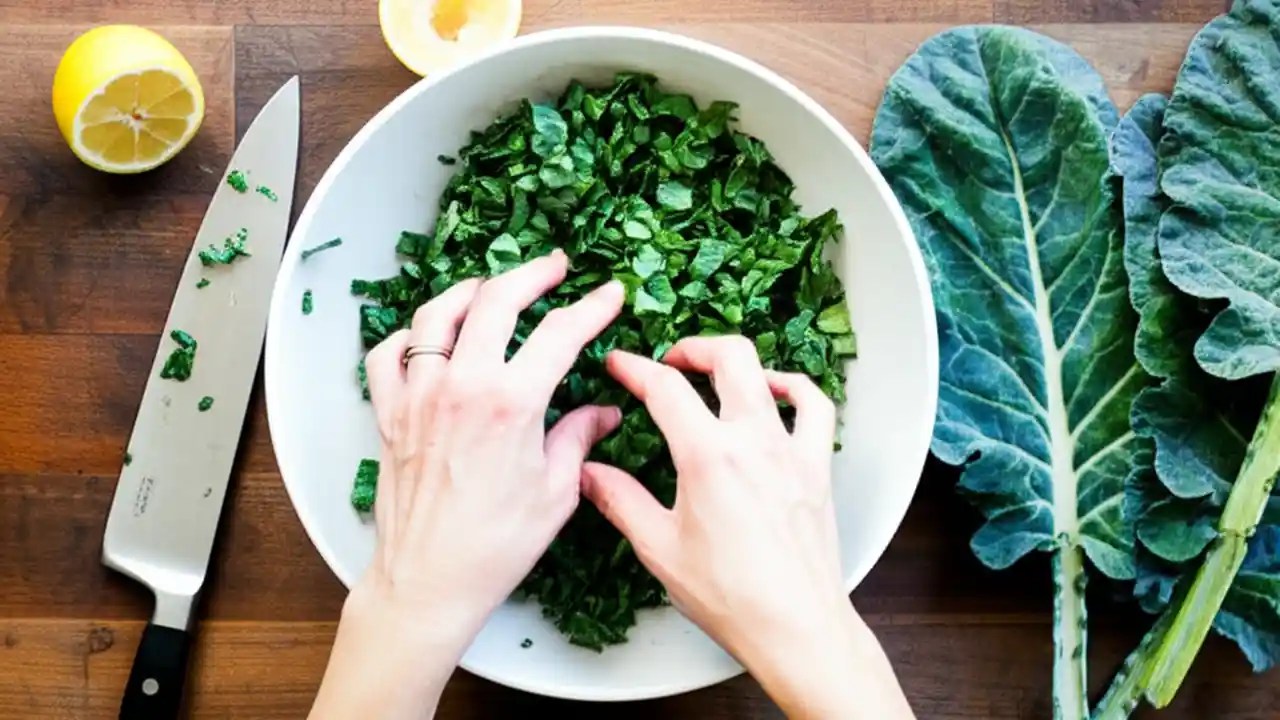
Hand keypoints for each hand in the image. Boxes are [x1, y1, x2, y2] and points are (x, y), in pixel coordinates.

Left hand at [310, 251, 624, 719]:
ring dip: (468, 290)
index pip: (560, 332)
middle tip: (555, 267)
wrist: (428, 580)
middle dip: (532, 274)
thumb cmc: (495, 545)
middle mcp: (462, 386)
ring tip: (491, 287)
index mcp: (512, 403)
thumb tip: (601, 412)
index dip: (591, 307)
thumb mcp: (556, 492)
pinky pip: (388, 355)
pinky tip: (427, 337)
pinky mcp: (389, 413)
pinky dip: (408, 336)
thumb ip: (577, 438)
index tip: (608, 294)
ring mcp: (419, 395)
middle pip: (496, 301)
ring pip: (436, 314)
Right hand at [582, 337, 912, 719]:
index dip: (634, 368)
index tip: (618, 363)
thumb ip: (620, 501)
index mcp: (708, 457)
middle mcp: (753, 442)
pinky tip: (775, 392)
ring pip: (770, 375)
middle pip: (728, 358)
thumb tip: (587, 472)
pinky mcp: (816, 467)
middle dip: (692, 347)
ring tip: (714, 372)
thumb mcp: (659, 549)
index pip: (665, 388)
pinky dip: (794, 388)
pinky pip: (815, 408)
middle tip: (669, 360)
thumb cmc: (731, 597)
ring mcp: (791, 450)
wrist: (796, 627)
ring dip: (737, 363)